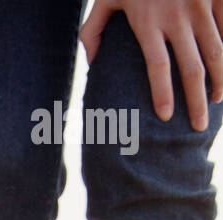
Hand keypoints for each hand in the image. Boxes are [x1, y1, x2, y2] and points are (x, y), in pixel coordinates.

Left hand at [81, 0, 222, 130]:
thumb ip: (93, 31)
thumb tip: (92, 66)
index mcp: (148, 20)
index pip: (157, 66)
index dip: (163, 93)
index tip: (166, 117)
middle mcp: (177, 15)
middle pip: (191, 67)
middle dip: (197, 101)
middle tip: (199, 126)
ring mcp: (200, 3)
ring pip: (217, 50)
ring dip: (220, 78)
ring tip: (218, 99)